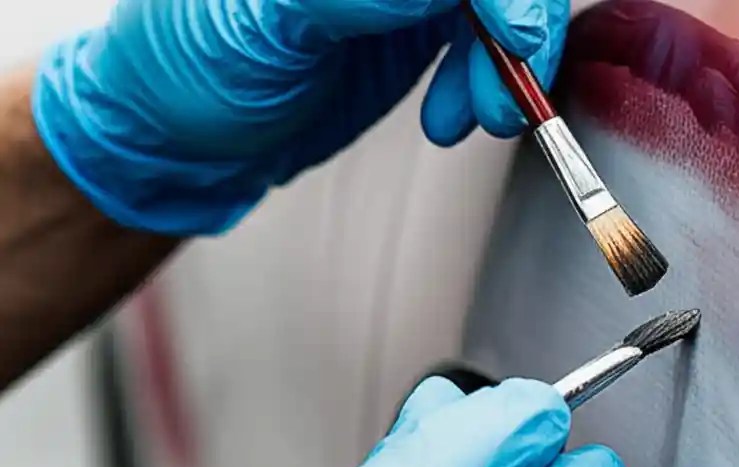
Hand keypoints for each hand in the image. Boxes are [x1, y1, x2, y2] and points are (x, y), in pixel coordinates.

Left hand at [32, 0, 567, 235]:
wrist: (177, 138)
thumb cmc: (187, 72)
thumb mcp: (259, 34)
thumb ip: (345, 0)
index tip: (517, 38)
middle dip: (517, 28)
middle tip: (508, 94)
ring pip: (498, 9)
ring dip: (506, 66)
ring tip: (477, 119)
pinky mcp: (413, 28)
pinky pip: (484, 42)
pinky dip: (488, 83)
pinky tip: (454, 118)